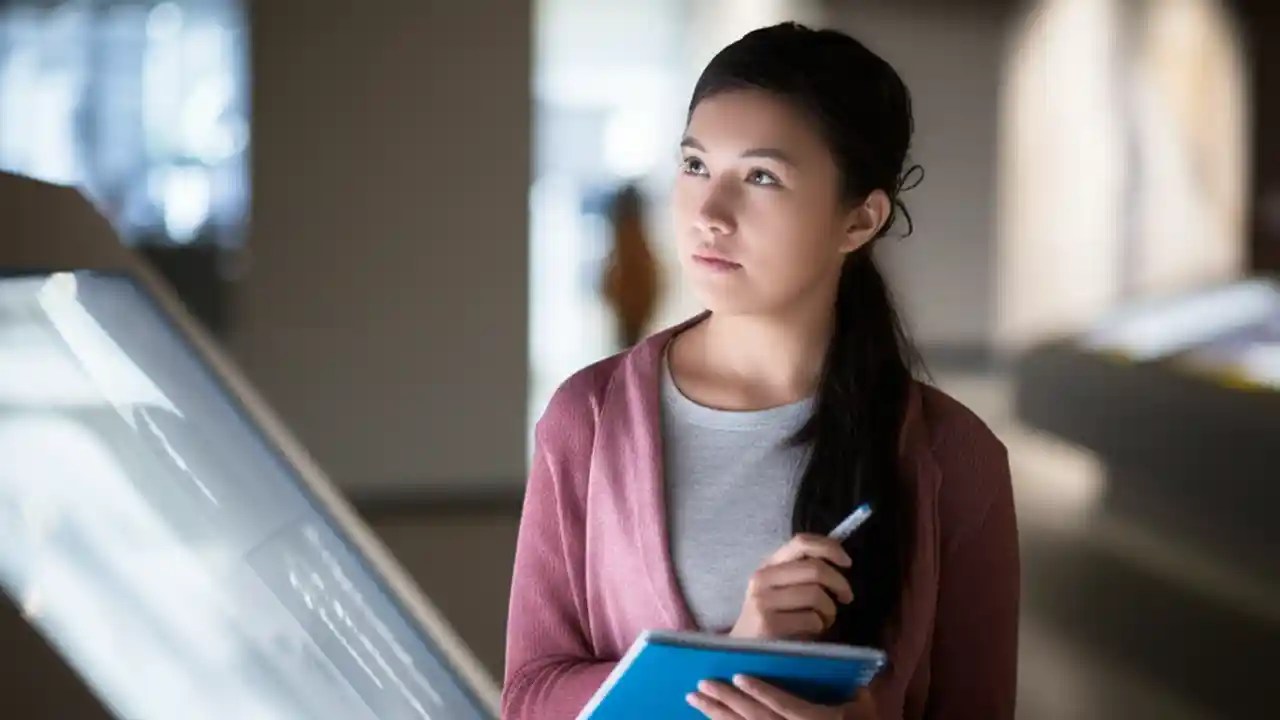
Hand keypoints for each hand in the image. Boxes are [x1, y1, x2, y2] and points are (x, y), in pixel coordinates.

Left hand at [687, 675, 877, 718]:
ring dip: (717, 715)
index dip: (762, 692)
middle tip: (703, 684)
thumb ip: (851, 688)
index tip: (740, 676)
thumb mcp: (864, 707)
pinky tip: (709, 715)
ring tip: (694, 698)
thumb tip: (834, 661)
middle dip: (727, 702)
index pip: (787, 708)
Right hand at [729, 533, 853, 640]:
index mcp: (769, 565)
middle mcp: (763, 578)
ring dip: (829, 610)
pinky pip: (811, 619)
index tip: (847, 562)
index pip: (801, 543)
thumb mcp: (783, 590)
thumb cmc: (772, 621)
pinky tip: (811, 633)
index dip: (829, 548)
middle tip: (846, 597)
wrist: (743, 654)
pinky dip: (819, 626)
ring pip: (816, 594)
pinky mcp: (767, 625)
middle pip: (815, 569)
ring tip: (824, 620)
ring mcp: (763, 601)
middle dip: (839, 583)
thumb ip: (804, 573)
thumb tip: (839, 560)